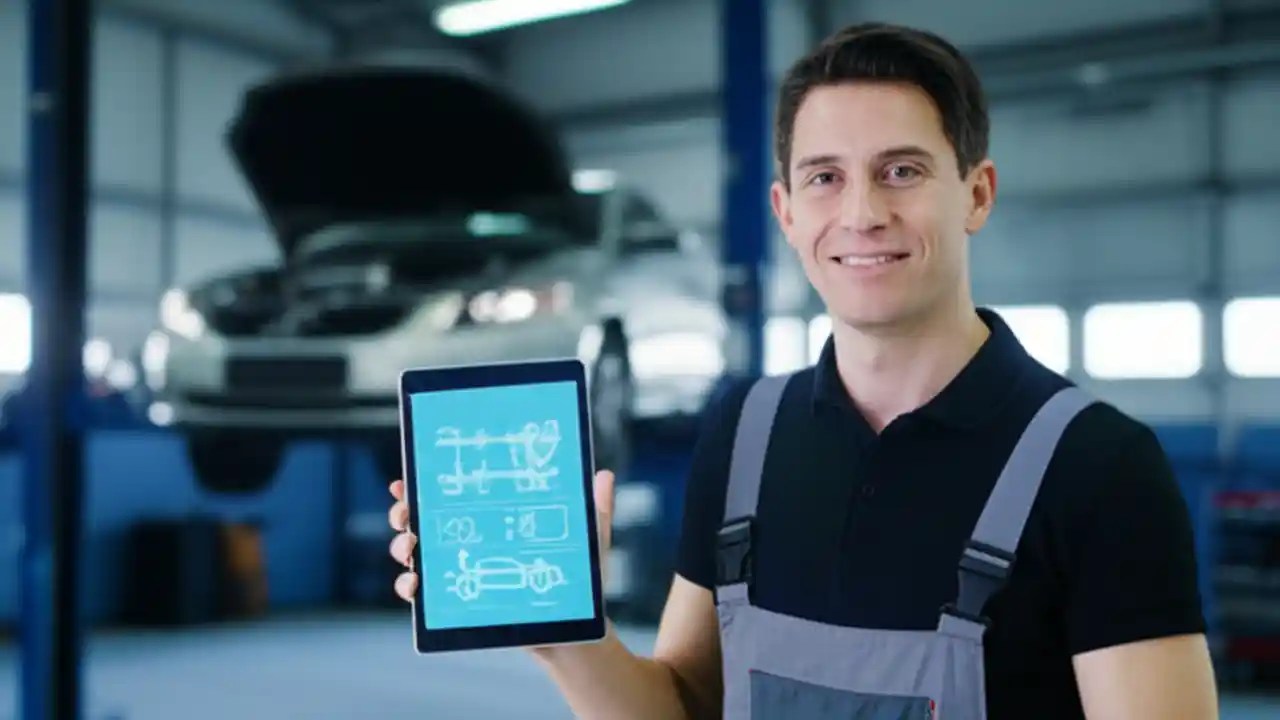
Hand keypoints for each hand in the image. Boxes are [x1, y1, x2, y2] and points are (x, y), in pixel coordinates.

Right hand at [387, 469, 616, 603]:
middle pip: (422, 521)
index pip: (451, 499)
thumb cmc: (580, 585)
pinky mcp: (458, 603)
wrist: (576, 633)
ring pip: (414, 555)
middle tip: (406, 512)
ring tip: (410, 546)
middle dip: (404, 513)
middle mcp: (470, 544)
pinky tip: (414, 583)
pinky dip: (408, 587)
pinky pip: (422, 595)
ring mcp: (461, 573)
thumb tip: (605, 474)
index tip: (404, 479)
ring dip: (402, 547)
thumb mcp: (590, 541)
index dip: (422, 486)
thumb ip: (597, 509)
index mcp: (493, 522)